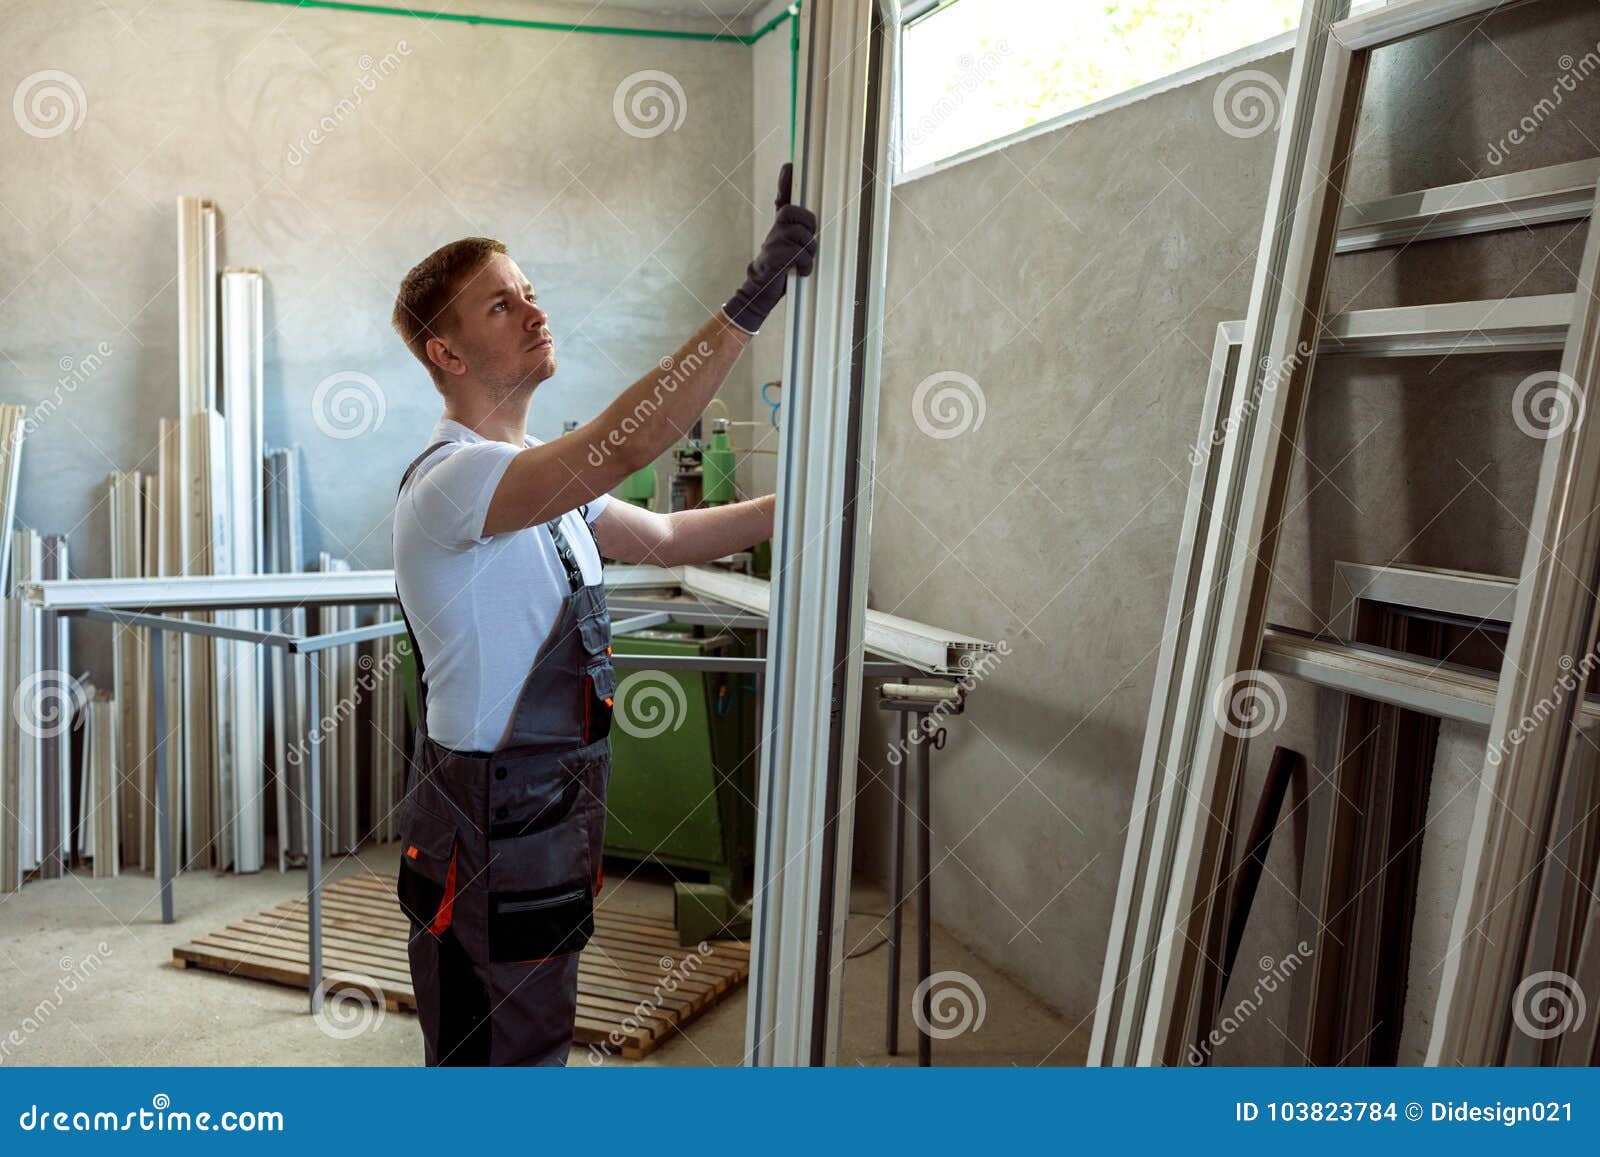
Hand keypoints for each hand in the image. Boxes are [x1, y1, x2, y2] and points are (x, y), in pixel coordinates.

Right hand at [721, 163, 817, 334]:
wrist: (760, 291)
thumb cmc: (780, 268)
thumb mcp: (790, 247)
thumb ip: (799, 231)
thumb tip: (809, 219)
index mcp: (780, 226)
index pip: (784, 198)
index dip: (785, 181)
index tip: (789, 165)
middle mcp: (775, 229)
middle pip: (796, 213)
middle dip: (808, 226)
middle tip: (807, 243)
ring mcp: (772, 242)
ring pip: (802, 236)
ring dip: (808, 253)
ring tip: (802, 263)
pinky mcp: (774, 258)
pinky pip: (799, 255)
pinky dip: (804, 266)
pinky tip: (799, 272)